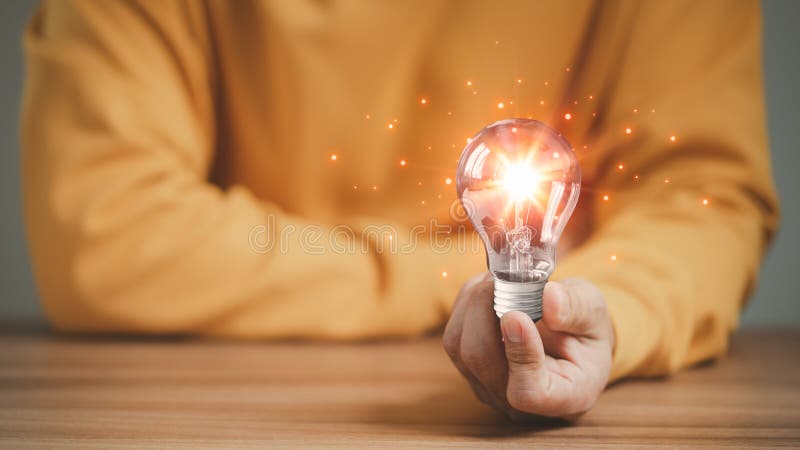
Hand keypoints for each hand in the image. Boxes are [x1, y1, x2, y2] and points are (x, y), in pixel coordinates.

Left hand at [443, 273, 613, 420]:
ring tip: (496, 281)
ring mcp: (490, 389)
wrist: (572, 337)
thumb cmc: (586, 329)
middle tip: (501, 279)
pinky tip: (487, 290)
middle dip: (485, 312)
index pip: (529, 391)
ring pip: (460, 347)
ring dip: (472, 305)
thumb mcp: (595, 312)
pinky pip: (454, 337)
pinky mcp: (470, 370)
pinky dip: (465, 306)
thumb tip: (549, 299)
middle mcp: (521, 404)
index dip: (519, 354)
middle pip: (482, 362)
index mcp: (565, 397)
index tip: (517, 314)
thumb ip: (577, 308)